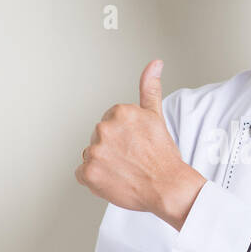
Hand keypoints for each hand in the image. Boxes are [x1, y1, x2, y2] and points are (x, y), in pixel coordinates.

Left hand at [75, 59, 204, 227]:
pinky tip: (113, 179)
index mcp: (119, 112)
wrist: (167, 187)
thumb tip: (154, 64)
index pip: (109, 122)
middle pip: (98, 138)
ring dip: (103, 163)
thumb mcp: (156, 116)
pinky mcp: (89, 173)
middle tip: (131, 158)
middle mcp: (104, 129)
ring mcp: (95, 151)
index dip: (122, 136)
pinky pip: (82, 174)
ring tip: (124, 170)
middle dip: (111, 148)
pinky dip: (95, 179)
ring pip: (90, 155)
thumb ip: (149, 88)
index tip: (135, 144)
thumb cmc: (163, 156)